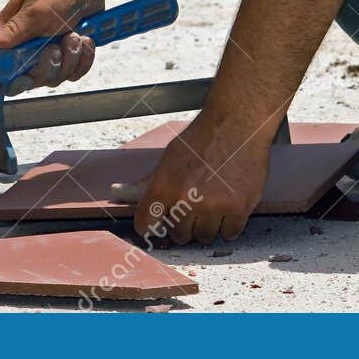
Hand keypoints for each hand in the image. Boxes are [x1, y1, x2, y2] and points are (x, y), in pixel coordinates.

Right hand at [0, 0, 99, 87]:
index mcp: (9, 36)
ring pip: (55, 77)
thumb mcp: (35, 12)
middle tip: (58, 45)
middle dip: (50, 65)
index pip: (0, 69)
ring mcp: (47, 54)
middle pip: (31, 79)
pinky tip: (86, 40)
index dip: (13, 78)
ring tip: (76, 36)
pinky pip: (74, 73)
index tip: (28, 75)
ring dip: (70, 58)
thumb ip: (11, 30)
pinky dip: (83, 59)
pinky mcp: (66, 56)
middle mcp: (25, 48)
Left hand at [135, 113, 272, 245]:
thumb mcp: (170, 156)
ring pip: (205, 237)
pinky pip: (230, 233)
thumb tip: (119, 193)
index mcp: (164, 186)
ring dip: (208, 226)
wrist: (238, 121)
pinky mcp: (239, 207)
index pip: (146, 225)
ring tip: (214, 205)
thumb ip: (150, 181)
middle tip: (194, 207)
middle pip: (179, 235)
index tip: (159, 223)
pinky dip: (229, 225)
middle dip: (185, 224)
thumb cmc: (204, 136)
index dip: (152, 225)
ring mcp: (214, 206)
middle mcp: (186, 200)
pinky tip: (229, 209)